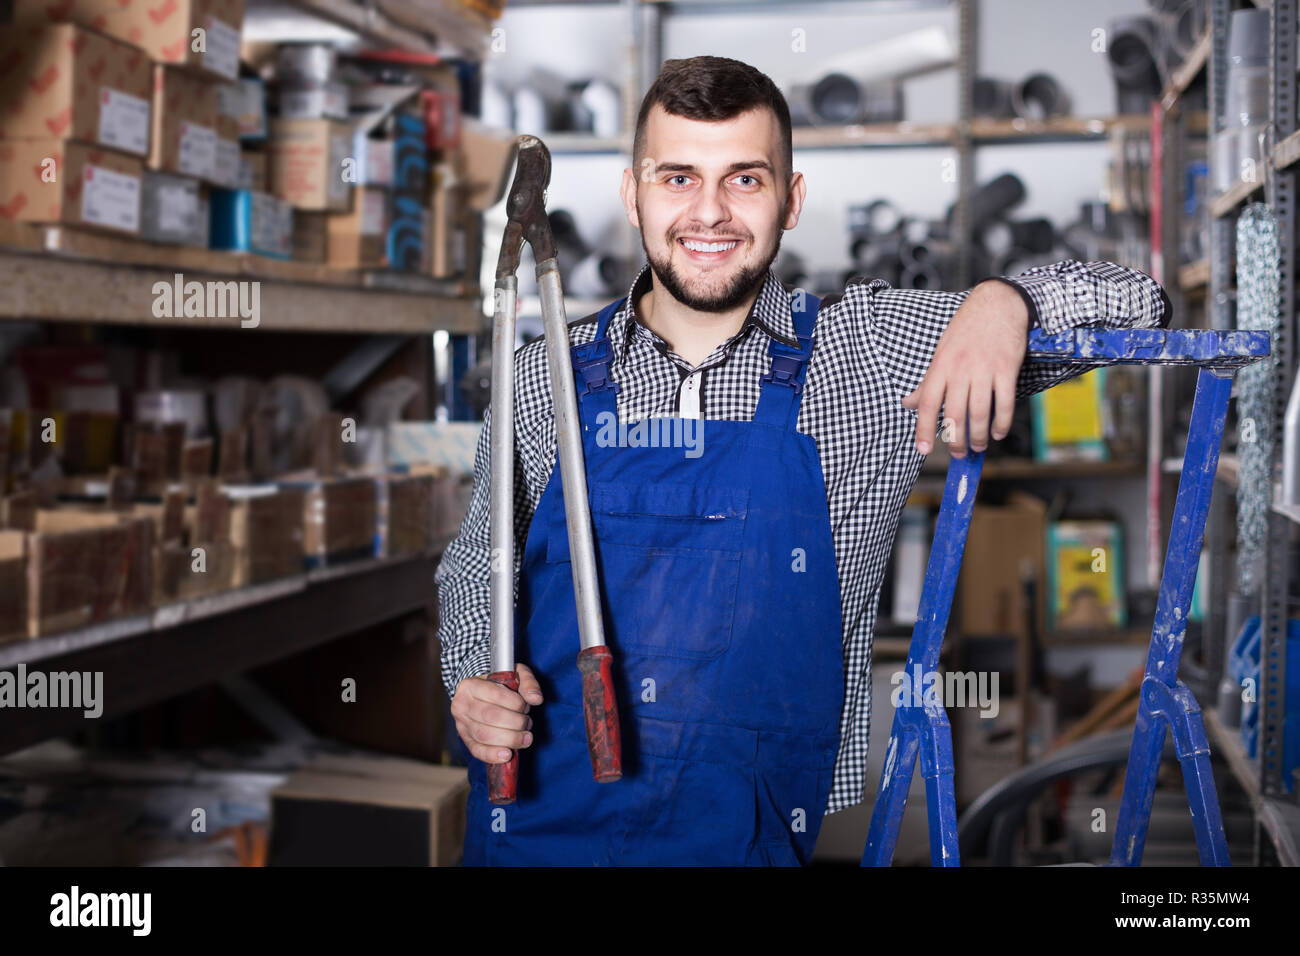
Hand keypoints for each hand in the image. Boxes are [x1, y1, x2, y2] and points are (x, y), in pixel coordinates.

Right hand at [452, 662, 543, 763]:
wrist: (481, 696)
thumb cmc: (499, 686)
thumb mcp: (515, 674)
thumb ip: (528, 682)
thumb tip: (536, 698)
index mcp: (470, 685)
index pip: (496, 694)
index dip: (516, 703)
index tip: (525, 706)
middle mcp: (461, 704)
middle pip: (491, 717)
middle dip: (516, 723)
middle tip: (527, 723)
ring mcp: (462, 724)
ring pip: (485, 735)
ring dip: (510, 739)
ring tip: (525, 737)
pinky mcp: (466, 740)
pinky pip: (478, 751)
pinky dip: (493, 755)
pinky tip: (507, 755)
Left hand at [900, 281, 1029, 457]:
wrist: (998, 304)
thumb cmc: (967, 329)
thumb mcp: (941, 352)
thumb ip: (927, 381)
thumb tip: (907, 403)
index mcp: (940, 366)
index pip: (926, 404)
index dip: (923, 429)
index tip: (923, 449)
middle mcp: (960, 369)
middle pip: (954, 414)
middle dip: (955, 440)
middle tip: (959, 454)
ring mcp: (984, 369)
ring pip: (979, 413)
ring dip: (978, 436)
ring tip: (978, 446)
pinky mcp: (1007, 369)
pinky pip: (1003, 403)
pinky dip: (1001, 423)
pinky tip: (997, 432)